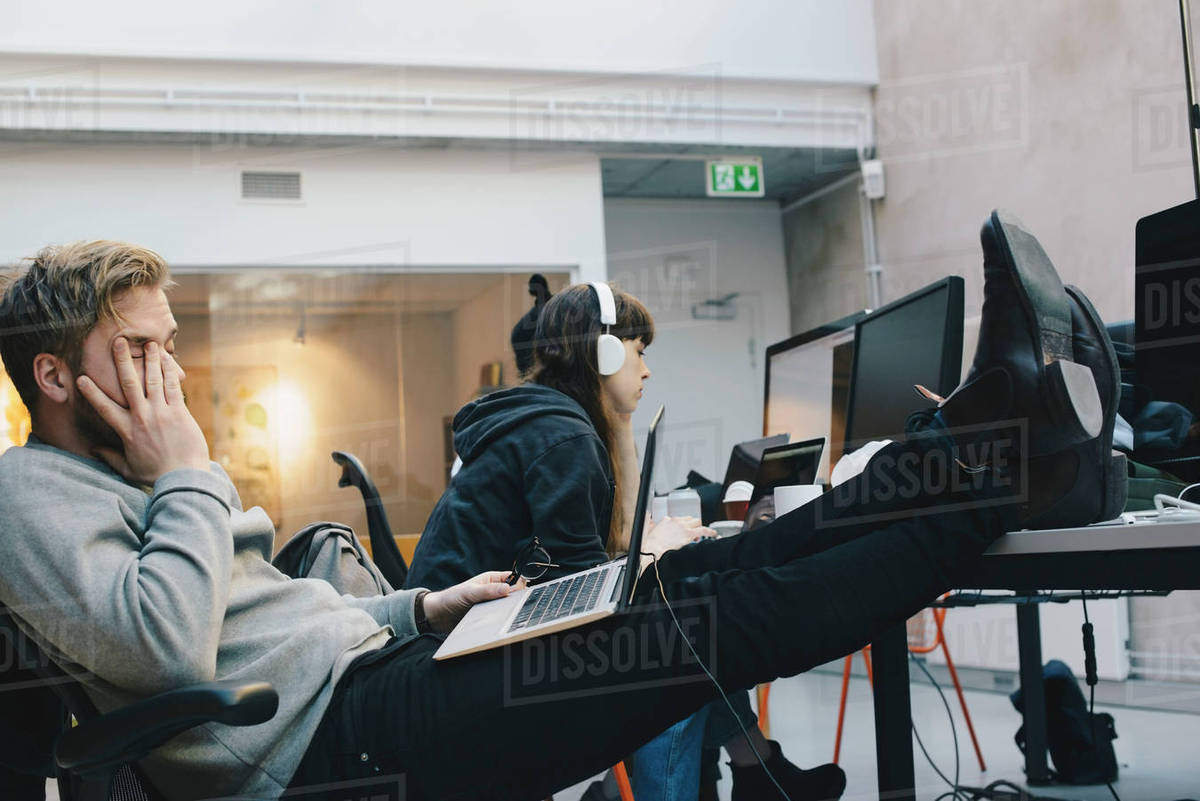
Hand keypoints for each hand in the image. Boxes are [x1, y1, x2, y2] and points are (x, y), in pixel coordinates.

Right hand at [76, 338, 210, 483]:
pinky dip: (169, 372)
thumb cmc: (157, 476)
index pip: (105, 408)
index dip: (92, 392)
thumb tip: (93, 450)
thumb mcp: (129, 469)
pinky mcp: (180, 413)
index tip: (81, 378)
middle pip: (129, 384)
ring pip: (153, 381)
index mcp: (126, 431)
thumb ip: (111, 457)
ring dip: (150, 360)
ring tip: (149, 343)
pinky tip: (167, 359)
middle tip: (118, 342)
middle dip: (122, 361)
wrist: (184, 478)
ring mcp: (162, 414)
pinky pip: (172, 387)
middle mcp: (142, 418)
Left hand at [422, 571, 520, 633]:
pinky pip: (500, 619)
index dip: (520, 586)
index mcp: (492, 579)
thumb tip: (508, 589)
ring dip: (509, 612)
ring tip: (509, 618)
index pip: (514, 579)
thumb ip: (488, 590)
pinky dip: (502, 621)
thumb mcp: (470, 592)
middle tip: (516, 608)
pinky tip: (502, 625)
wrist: (438, 616)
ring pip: (508, 608)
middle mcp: (494, 592)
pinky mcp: (489, 617)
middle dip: (517, 601)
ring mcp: (492, 605)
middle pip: (514, 595)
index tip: (522, 595)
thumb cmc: (451, 598)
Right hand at [644, 516, 712, 557]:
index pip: (681, 519)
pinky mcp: (689, 535)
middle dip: (693, 525)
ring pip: (697, 522)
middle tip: (694, 532)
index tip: (685, 530)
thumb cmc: (650, 543)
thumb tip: (650, 520)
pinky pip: (703, 530)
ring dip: (701, 527)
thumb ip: (651, 524)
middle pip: (690, 519)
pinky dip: (710, 532)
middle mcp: (677, 521)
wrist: (653, 549)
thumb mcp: (649, 529)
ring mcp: (684, 527)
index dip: (684, 525)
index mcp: (668, 520)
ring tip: (707, 532)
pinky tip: (714, 534)